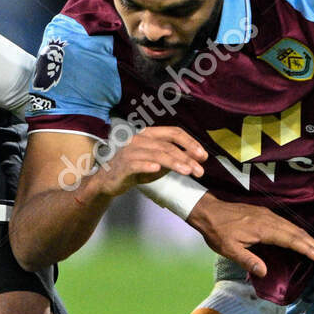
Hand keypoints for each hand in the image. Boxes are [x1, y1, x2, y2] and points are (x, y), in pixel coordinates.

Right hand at [82, 126, 206, 200]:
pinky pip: (137, 164)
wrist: (109, 181)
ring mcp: (130, 151)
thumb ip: (175, 157)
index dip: (190, 142)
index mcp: (149, 134)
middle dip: (186, 157)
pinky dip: (147, 166)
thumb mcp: (159, 163)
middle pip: (167, 145)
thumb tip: (198, 156)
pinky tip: (157, 170)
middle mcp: (139, 139)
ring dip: (174, 163)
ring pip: (156, 154)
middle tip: (200, 170)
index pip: (173, 132)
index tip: (203, 155)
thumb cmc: (136, 170)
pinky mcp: (123, 165)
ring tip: (188, 171)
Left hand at [187, 195, 313, 278]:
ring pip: (295, 228)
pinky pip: (288, 225)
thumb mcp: (228, 249)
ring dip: (310, 240)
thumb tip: (264, 272)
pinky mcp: (266, 215)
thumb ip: (247, 260)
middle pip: (298, 234)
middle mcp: (270, 220)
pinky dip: (300, 235)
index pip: (292, 240)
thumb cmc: (217, 231)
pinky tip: (304, 241)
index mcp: (263, 228)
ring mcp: (269, 216)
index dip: (309, 250)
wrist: (208, 211)